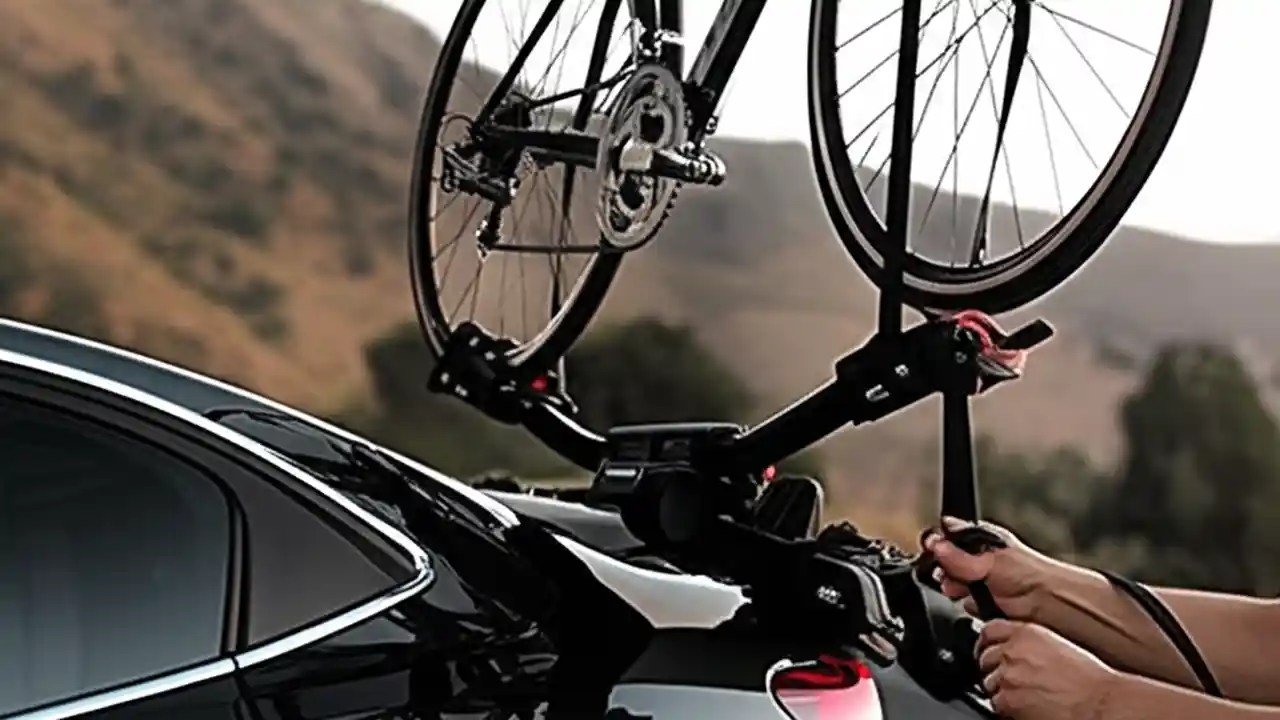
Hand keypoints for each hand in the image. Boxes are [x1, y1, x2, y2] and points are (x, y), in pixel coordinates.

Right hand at [921, 517, 1052, 620]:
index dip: (937, 545)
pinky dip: (965, 604)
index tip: (932, 552)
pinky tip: (975, 603)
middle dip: (945, 571)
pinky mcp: (981, 601)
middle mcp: (978, 558)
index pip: (947, 537)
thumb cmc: (1029, 573)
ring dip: (954, 589)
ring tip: (965, 591)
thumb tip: (934, 544)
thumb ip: (958, 555)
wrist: (1046, 604)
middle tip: (950, 575)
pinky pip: (962, 602)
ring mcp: (980, 580)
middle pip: (945, 562)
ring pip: (952, 583)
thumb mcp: (988, 559)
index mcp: (980, 539)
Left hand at [978, 619, 1118, 719]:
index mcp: (1026, 633)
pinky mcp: (1008, 699)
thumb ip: (1029, 643)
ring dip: (1001, 689)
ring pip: (988, 682)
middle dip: (995, 668)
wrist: (1099, 702)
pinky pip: (995, 703)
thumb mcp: (1057, 645)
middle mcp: (1013, 651)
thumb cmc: (1089, 679)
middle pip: (985, 657)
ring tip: (1025, 695)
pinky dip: (1007, 707)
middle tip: (1011, 679)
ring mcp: (1008, 676)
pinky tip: (1026, 706)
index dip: (987, 642)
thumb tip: (1014, 648)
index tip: (987, 649)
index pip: (989, 630)